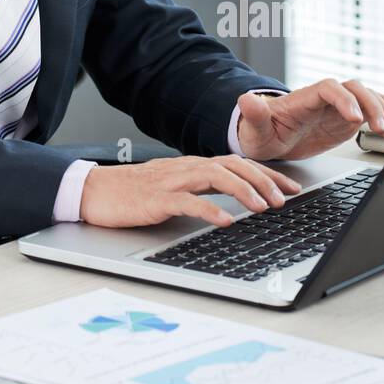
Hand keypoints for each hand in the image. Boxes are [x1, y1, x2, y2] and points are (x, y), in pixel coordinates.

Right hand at [80, 155, 300, 228]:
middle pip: (231, 165)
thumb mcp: (172, 187)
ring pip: (214, 176)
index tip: (291, 188)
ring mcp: (170, 182)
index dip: (266, 174)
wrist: (93, 191)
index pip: (236, 163)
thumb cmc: (131, 192)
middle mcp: (184, 168)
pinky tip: (225, 221)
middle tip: (285, 198)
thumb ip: (199, 189)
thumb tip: (230, 202)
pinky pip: (186, 201)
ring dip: (243, 191)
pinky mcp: (155, 199)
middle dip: (263, 180)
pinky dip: (208, 209)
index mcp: (190, 166)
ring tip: (263, 208)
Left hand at [236, 79, 383, 160]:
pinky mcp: (348, 119)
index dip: (343, 99)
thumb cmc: (261, 132)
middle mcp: (324, 99)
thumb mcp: (253, 129)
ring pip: (368, 98)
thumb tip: (246, 100)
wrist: (268, 137)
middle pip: (354, 89)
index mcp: (303, 99)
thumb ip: (253, 115)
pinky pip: (375, 110)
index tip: (354, 117)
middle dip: (371, 106)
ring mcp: (339, 107)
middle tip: (382, 131)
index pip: (327, 89)